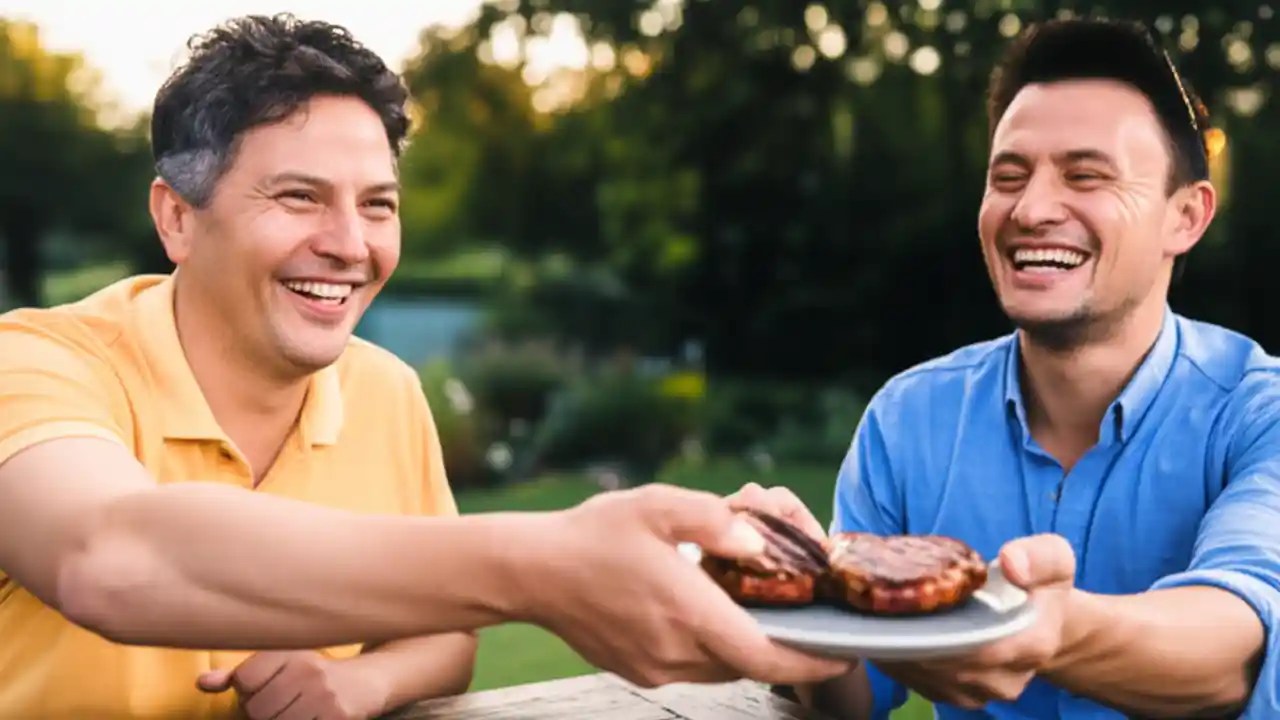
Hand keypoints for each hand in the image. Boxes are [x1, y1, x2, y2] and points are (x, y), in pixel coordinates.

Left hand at [197, 651, 384, 719]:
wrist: (366, 682)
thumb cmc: (313, 675)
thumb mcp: (280, 665)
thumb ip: (240, 676)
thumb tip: (202, 683)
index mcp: (290, 652)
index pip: (244, 680)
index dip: (248, 694)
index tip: (264, 691)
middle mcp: (308, 670)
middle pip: (257, 710)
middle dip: (262, 715)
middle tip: (280, 707)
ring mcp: (324, 695)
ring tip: (293, 713)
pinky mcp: (338, 717)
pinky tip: (308, 717)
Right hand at [521, 483, 851, 687]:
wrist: (531, 572)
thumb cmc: (593, 535)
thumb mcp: (658, 506)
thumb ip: (715, 519)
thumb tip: (760, 542)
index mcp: (690, 614)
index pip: (768, 657)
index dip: (814, 659)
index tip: (845, 652)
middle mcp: (677, 653)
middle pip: (750, 661)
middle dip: (783, 643)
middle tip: (803, 612)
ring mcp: (657, 668)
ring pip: (722, 665)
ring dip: (745, 643)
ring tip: (752, 605)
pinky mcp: (639, 670)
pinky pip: (693, 665)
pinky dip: (712, 643)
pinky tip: (703, 609)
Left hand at [874, 534, 1076, 709]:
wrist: (1042, 623)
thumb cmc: (1041, 586)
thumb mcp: (1054, 558)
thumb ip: (1039, 556)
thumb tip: (1011, 562)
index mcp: (1031, 645)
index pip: (978, 647)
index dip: (939, 630)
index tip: (908, 604)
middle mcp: (1004, 680)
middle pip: (943, 664)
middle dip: (909, 637)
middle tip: (877, 605)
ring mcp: (977, 693)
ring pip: (924, 676)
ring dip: (897, 650)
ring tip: (876, 616)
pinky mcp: (954, 695)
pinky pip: (915, 682)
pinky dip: (895, 659)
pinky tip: (883, 632)